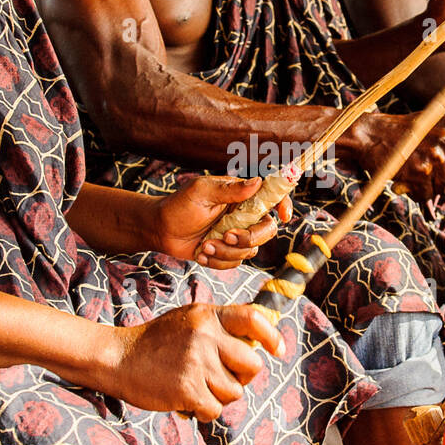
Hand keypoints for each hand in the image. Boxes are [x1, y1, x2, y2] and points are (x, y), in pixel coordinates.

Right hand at [109, 303, 282, 421]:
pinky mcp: (188, 388)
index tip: (279, 350)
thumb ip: (219, 327)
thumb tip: (258, 341)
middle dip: (242, 378)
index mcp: (207, 315)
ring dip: (218, 397)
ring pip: (235, 392)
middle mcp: (206, 335)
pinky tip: (186, 401)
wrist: (118, 358)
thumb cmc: (156, 343)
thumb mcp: (188, 321)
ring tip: (195, 387)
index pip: (253, 318)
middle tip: (219, 379)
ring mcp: (197, 362)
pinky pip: (215, 410)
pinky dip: (203, 411)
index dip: (272, 336)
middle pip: (252, 365)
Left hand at [153, 175, 292, 268]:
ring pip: (249, 250)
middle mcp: (242, 216)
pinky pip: (234, 263)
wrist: (160, 230)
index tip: (284, 215)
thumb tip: (257, 182)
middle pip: (267, 230)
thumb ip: (230, 189)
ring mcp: (235, 235)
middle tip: (226, 236)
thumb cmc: (178, 205)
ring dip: (225, 252)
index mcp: (240, 196)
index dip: (283, 204)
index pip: (271, 197)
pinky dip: (217, 261)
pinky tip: (201, 253)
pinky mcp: (226, 252)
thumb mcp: (201, 192)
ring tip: (204, 245)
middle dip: (248, 238)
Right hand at [356, 113, 444, 200]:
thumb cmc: (403, 132)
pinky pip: (429, 195)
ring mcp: (433, 158)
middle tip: (444, 175)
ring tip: (418, 171)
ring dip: (435, 186)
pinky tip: (408, 178)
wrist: (370, 135)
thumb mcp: (434, 124)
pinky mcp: (419, 174)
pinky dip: (419, 192)